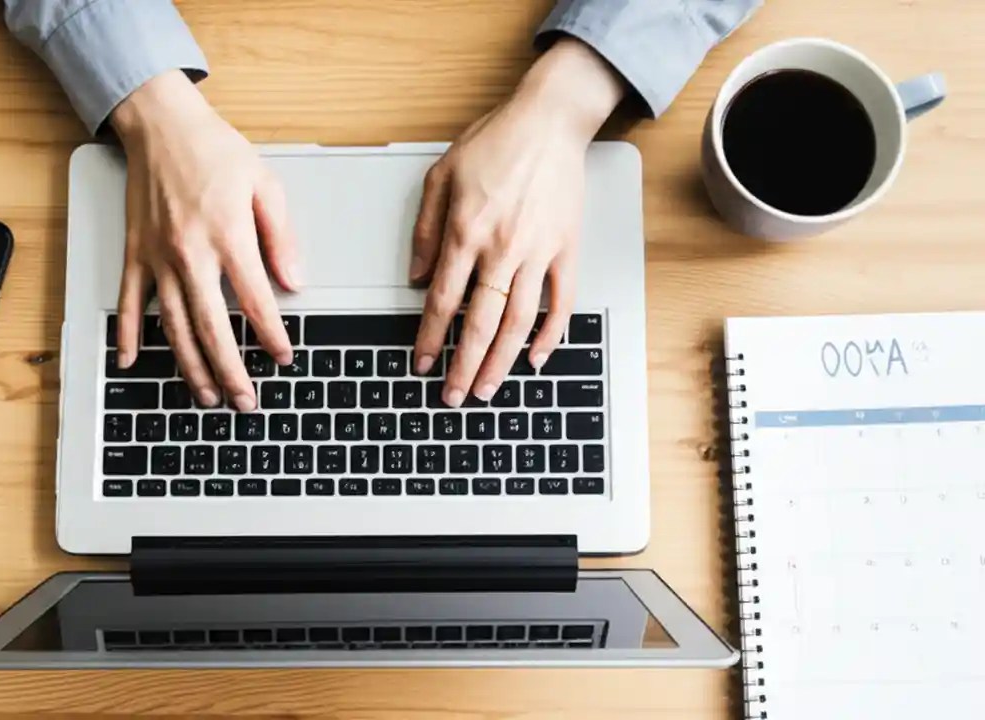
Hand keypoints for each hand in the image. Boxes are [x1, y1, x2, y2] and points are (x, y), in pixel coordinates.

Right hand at [110, 71, 299, 410]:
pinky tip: (131, 361)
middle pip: (211, 328)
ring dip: (189, 366)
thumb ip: (281, 237)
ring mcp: (157, 257)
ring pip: (173, 326)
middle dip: (230, 371)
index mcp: (227, 236)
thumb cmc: (214, 151)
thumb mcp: (265, 184)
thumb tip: (294, 280)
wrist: (161, 125)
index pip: (254, 300)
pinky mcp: (135, 254)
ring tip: (205, 396)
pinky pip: (129, 302)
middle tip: (244, 401)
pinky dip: (127, 335)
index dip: (271, 335)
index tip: (283, 357)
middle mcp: (189, 254)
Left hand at [409, 39, 623, 406]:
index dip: (429, 338)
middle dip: (463, 366)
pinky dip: (551, 334)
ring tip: (488, 390)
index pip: (443, 301)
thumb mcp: (440, 176)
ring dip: (501, 362)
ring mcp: (538, 252)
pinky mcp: (567, 249)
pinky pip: (561, 301)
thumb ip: (426, 230)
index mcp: (466, 232)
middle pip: (480, 323)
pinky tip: (536, 359)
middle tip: (453, 397)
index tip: (421, 364)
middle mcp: (501, 249)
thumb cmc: (495, 142)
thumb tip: (418, 277)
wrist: (549, 119)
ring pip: (518, 322)